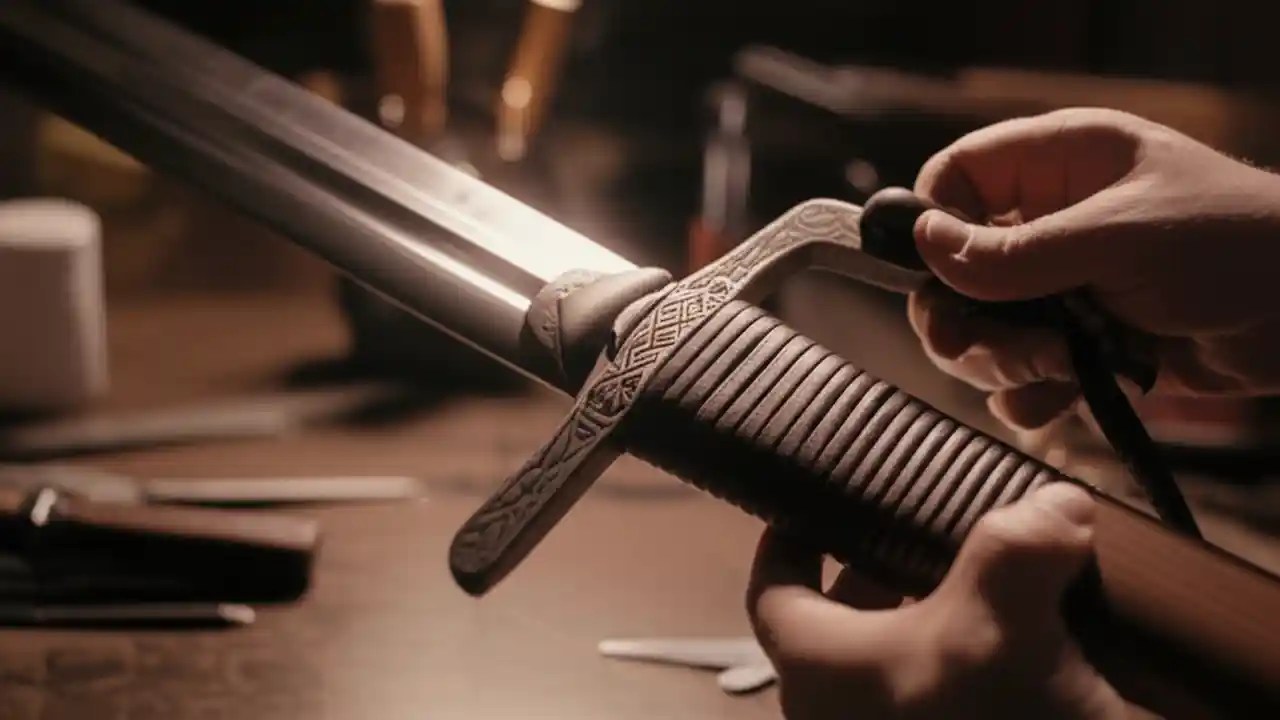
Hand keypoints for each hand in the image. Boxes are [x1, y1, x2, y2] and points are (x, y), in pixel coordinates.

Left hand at [746, 483, 1141, 719]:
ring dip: (921, 621)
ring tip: (971, 584)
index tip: (813, 506)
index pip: (770, 591)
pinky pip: (920, 698)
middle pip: (830, 624)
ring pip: (881, 665)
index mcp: (815, 663)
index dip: (786, 543)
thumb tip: (1054, 500)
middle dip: (871, 574)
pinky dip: (952, 668)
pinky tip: (1009, 647)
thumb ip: (1018, 550)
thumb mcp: (1004, 628)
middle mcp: (832, 708)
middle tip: (914, 534)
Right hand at [906, 107, 1279, 429]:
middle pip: (952, 270)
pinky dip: (1028, 395)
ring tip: (1054, 366)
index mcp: (1059, 165)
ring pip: (979, 329)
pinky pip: (1021, 375)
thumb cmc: (1231, 246)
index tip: (933, 275)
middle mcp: (1050, 224)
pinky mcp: (1083, 346)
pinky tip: (1058, 397)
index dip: (931, 224)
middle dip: (961, 316)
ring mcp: (1064, 288)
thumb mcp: (1115, 240)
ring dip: (999, 360)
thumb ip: (1013, 253)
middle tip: (979, 345)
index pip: (956, 178)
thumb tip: (922, 242)